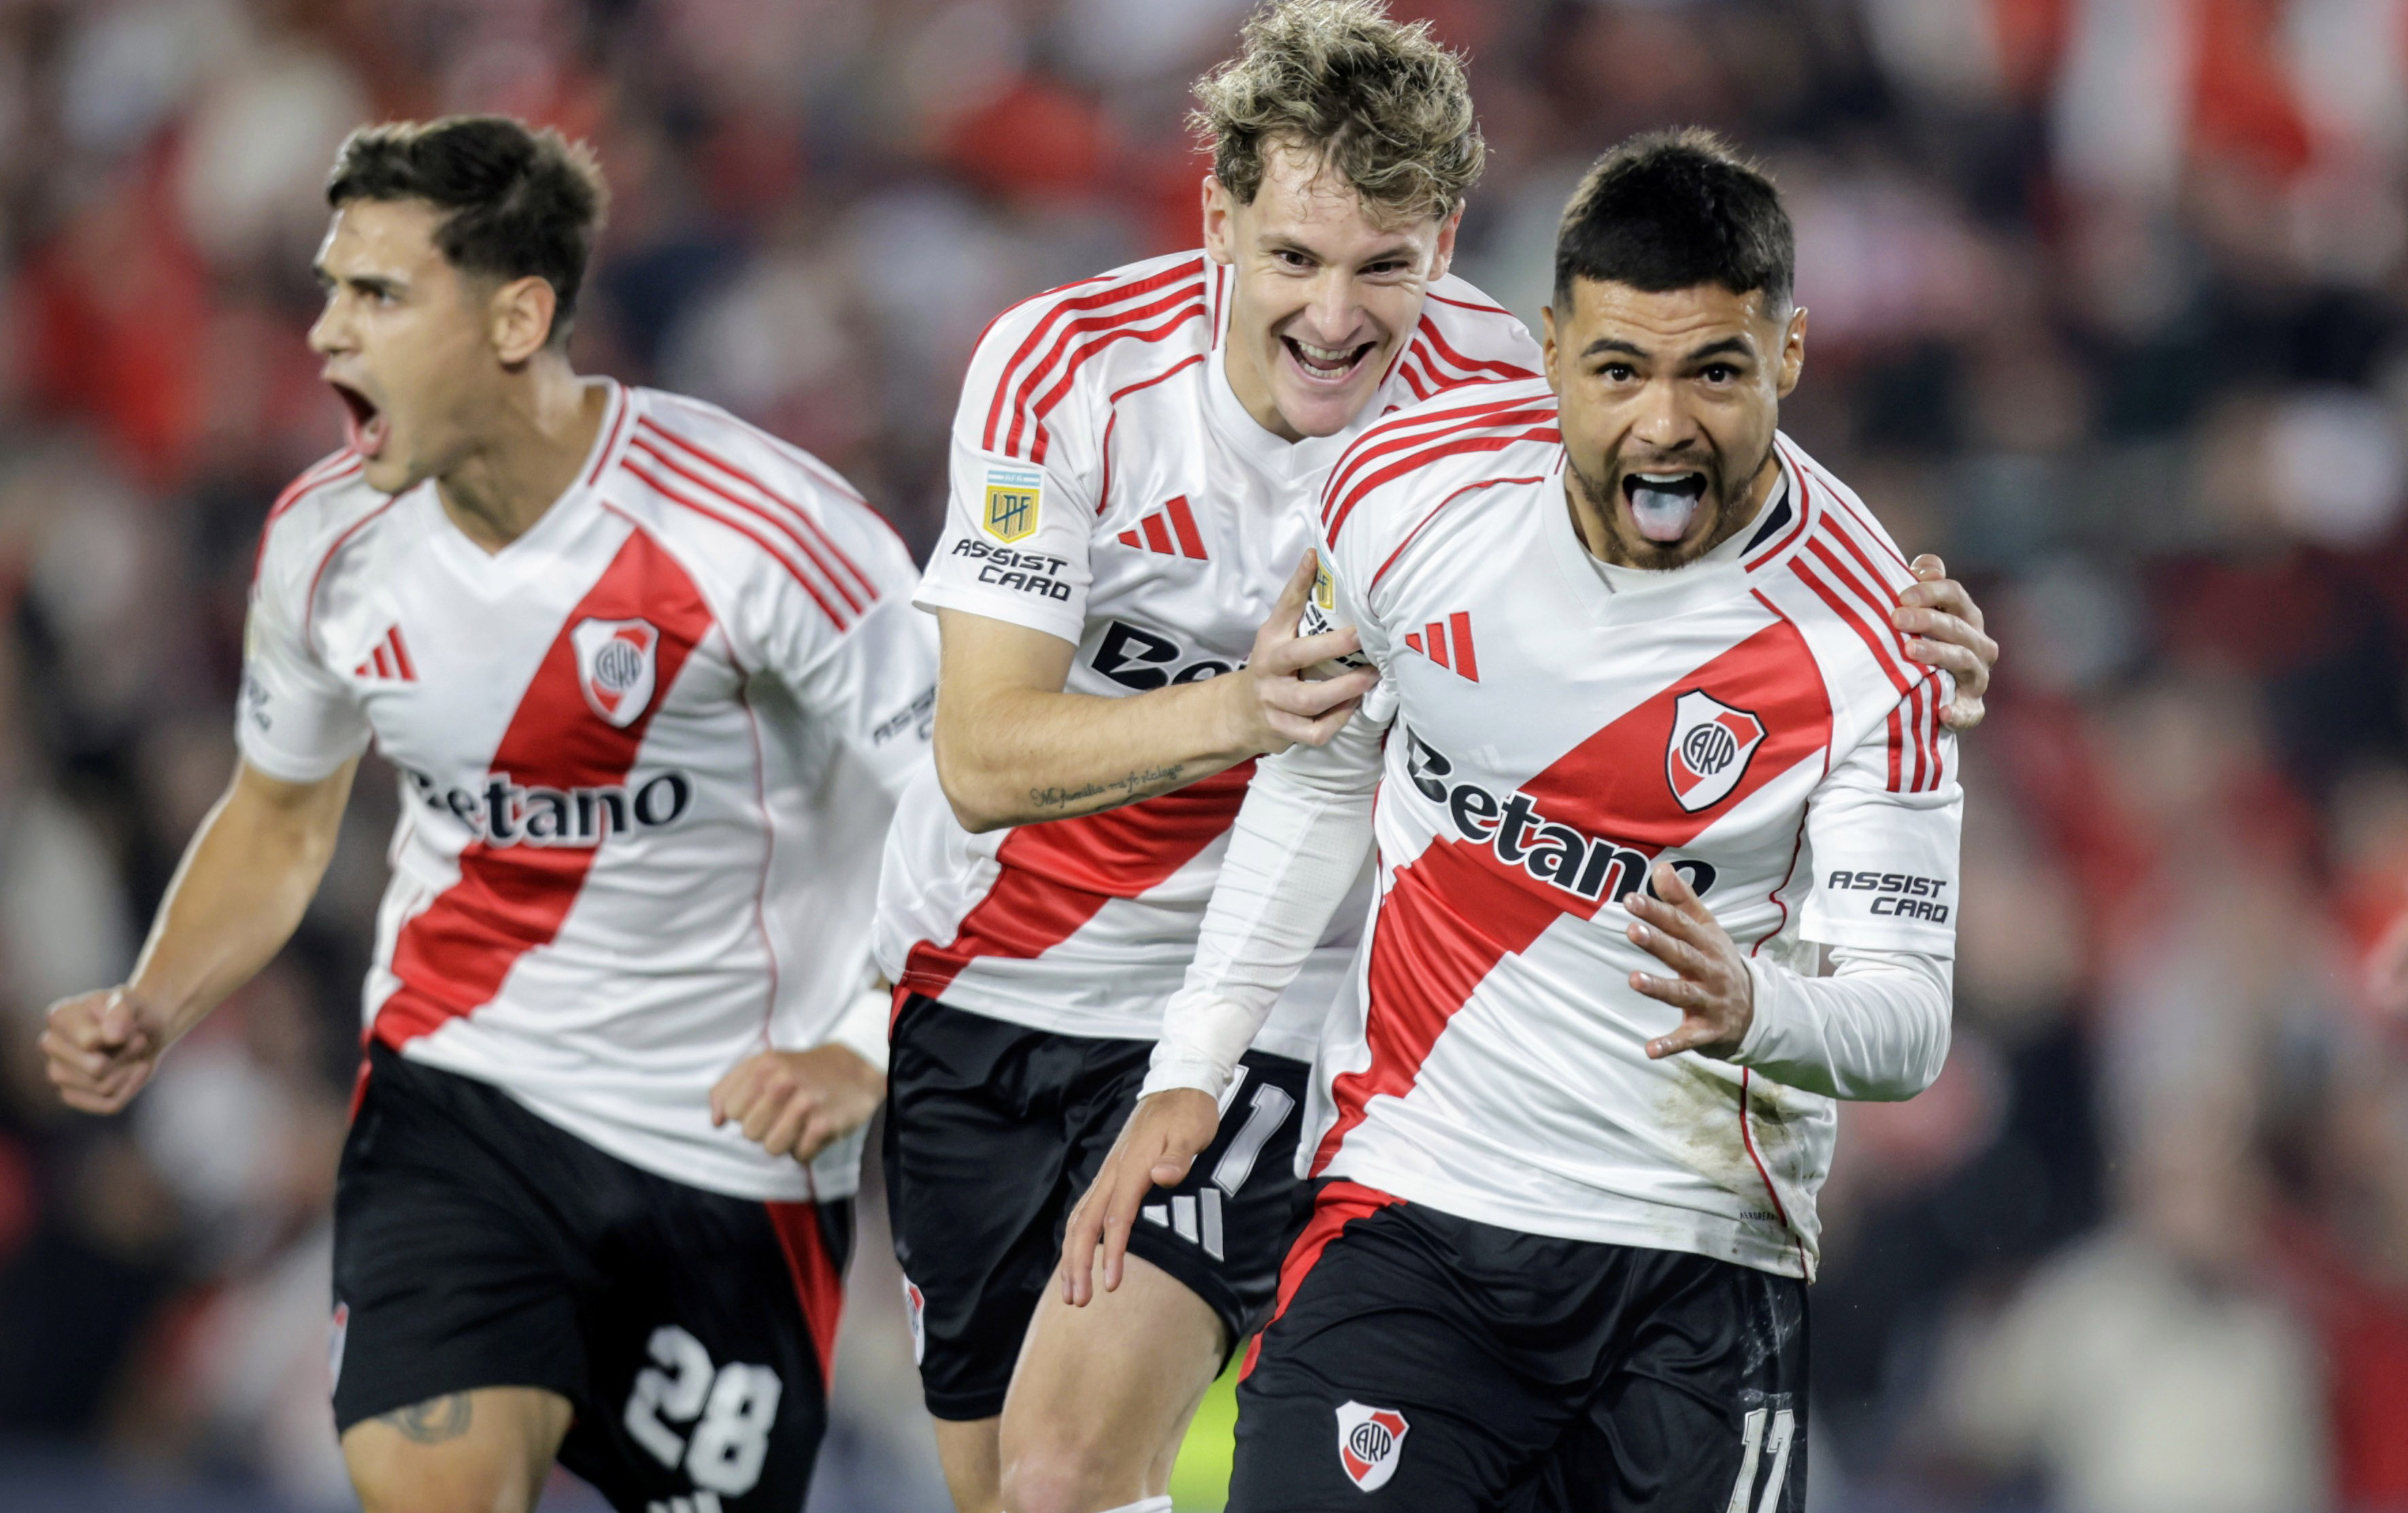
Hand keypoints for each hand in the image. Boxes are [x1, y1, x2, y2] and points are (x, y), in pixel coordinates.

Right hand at [41, 987, 166, 1114]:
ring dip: (130, 1071)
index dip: (122, 1038)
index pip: (90, 1043)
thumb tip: (113, 1036)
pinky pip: (108, 1105)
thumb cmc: (132, 1013)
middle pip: (97, 1069)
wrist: (142, 1028)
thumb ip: (122, 1011)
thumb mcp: (133, 1002)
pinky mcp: (72, 1095)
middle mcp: (51, 1046)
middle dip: (128, 1056)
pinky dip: (131, 1089)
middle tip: (140, 1041)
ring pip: (103, 1087)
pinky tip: (137, 1071)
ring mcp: (57, 1073)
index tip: (133, 1028)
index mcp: (59, 1018)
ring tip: (135, 1054)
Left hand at [709, 1045, 884, 1162]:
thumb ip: (730, 1086)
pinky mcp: (826, 1124)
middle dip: (765, 1130)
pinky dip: (806, 1150)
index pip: (732, 1111)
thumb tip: (716, 1121)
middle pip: (750, 1133)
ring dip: (785, 1143)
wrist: (856, 1066)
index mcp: (764, 1066)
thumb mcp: (764, 1064)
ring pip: (773, 1147)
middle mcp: (784, 1082)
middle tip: (784, 1116)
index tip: (762, 1106)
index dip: (746, 1114)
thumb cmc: (802, 1069)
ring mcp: (806, 1104)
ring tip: (798, 1126)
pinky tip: (815, 1132)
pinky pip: (800, 1155)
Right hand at [1059, 1087, 1218, 1305]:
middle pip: (1084, 1223)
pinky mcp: (1112, 1175)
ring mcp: (1109, 1173)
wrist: (1178, 1085)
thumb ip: (1178, 1156)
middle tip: (1078, 1301)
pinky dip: (1078, 1238)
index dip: (1113, 1252)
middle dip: (1077, 1263)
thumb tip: (1162, 1176)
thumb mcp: (1193, 1131)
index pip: (1117, 1216)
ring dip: (1072, 1255)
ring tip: (1071, 1291)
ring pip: (1079, 1218)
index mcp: (1133, 1166)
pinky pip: (1086, 1210)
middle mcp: (1114, 1171)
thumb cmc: (1189, 1112)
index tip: (1112, 1284)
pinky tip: (1077, 1258)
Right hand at [1225, 555, 1378, 755]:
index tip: (1314, 558)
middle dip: (1333, 646)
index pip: (1284, 607)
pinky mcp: (1282, 730)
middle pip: (1299, 656)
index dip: (1299, 582)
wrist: (1239, 713)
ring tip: (1370, 677)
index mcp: (1271, 639)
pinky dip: (1338, 720)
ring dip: (1345, 689)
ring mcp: (1273, 701)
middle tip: (1362, 636)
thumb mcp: (1278, 636)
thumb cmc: (1273, 668)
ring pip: (1310, 699)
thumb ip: (1299, 609)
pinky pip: (1315, 730)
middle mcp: (1269, 668)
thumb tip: (1321, 560)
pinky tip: (1352, 706)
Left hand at [1627, 863, 1754, 1060]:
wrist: (1759, 1011)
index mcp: (1707, 944)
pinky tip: (1649, 1049)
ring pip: (1683, 994)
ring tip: (1634, 980)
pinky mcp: (1708, 1031)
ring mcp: (1710, 1001)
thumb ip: (1683, 900)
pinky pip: (1687, 1039)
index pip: (1681, 924)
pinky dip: (1670, 1045)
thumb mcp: (1708, 930)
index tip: (1630, 900)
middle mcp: (1709, 971)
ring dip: (1660, 988)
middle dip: (1658, 943)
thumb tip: (1660, 868)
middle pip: (1682, 954)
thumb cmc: (1721, 963)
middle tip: (1632, 930)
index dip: (1657, 911)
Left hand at [1893, 555, 1995, 730]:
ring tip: (1910, 650)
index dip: (1931, 591)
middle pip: (1958, 627)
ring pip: (1964, 661)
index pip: (1955, 595)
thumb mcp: (1921, 611)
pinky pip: (1970, 712)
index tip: (1902, 595)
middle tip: (1897, 618)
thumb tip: (1926, 564)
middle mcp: (1978, 645)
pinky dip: (1959, 712)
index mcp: (1966, 617)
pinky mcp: (1971, 709)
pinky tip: (1944, 711)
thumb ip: (1923, 586)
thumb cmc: (1922, 642)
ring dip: (1939, 654)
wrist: (1930, 694)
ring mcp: (1977, 678)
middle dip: (1928, 620)